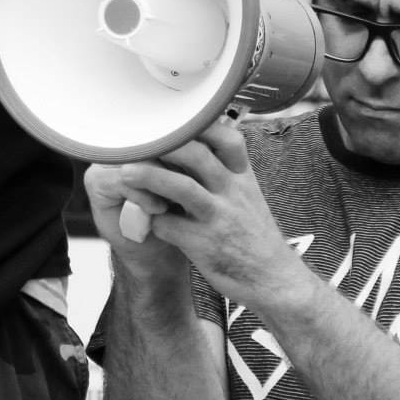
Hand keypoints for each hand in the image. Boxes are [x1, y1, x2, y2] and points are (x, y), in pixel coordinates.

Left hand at [91, 122, 298, 296]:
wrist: (274, 280)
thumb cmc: (254, 234)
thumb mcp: (247, 195)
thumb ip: (224, 170)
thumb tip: (194, 142)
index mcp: (242, 176)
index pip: (226, 137)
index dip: (198, 124)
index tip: (169, 119)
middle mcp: (232, 191)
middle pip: (196, 154)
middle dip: (164, 144)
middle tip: (136, 139)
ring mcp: (218, 218)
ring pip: (181, 188)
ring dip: (150, 177)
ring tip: (124, 173)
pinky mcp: (204, 245)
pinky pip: (170, 226)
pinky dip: (153, 220)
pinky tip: (142, 219)